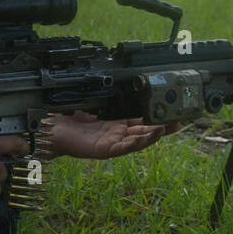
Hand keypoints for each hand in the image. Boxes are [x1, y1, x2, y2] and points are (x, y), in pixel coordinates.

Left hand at [46, 112, 179, 160]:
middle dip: (164, 126)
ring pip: (139, 140)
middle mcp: (117, 134)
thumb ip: (111, 99)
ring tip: (169, 127)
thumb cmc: (70, 117)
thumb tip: (125, 83)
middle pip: (146, 130)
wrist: (51, 129)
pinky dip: (140, 141)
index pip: (142, 120)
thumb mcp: (95, 105)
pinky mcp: (105, 150)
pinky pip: (126, 147)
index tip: (172, 111)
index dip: (158, 116)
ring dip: (155, 134)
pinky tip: (150, 135)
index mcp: (117, 123)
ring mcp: (112, 143)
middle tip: (181, 120)